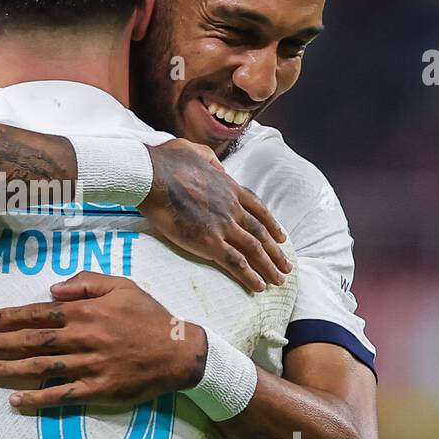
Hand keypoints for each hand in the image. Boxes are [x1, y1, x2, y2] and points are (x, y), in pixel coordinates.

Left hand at [0, 272, 208, 410]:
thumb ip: (87, 283)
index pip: (41, 313)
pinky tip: (16, 400)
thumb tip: (54, 289)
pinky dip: (38, 398)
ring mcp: (89, 366)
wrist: (179, 353)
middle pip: (33, 341)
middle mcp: (83, 338)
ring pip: (41, 368)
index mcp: (87, 312)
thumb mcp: (122, 286)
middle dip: (0, 343)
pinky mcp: (98, 390)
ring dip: (9, 370)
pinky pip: (62, 395)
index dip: (13, 317)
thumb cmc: (149, 317)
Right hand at [141, 138, 289, 291]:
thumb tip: (216, 166)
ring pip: (254, 250)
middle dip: (276, 251)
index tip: (281, 237)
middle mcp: (232, 207)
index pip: (258, 209)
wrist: (152, 175)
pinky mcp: (209, 242)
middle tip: (286, 265)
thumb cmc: (167, 161)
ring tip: (279, 280)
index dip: (272, 224)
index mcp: (229, 187)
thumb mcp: (196, 152)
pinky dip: (249, 276)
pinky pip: (235, 262)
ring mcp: (223, 225)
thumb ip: (210, 160)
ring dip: (269, 267)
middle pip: (261, 233)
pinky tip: (259, 286)